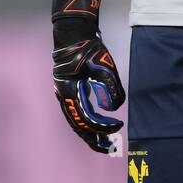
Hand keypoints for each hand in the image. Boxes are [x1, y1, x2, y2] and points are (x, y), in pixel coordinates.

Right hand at [51, 0, 124, 153]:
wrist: (73, 33)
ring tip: (104, 143)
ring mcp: (65, 94)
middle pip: (78, 125)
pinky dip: (87, 122)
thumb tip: (113, 109)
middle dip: (93, 139)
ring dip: (90, 133)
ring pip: (76, 121)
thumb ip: (110, 87)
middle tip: (109, 150)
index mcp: (69, 90)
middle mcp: (64, 95)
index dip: (102, 126)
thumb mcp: (104, 65)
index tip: (119, 126)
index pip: (86, 118)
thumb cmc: (88, 47)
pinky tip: (99, 126)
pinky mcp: (69, 91)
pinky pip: (77, 112)